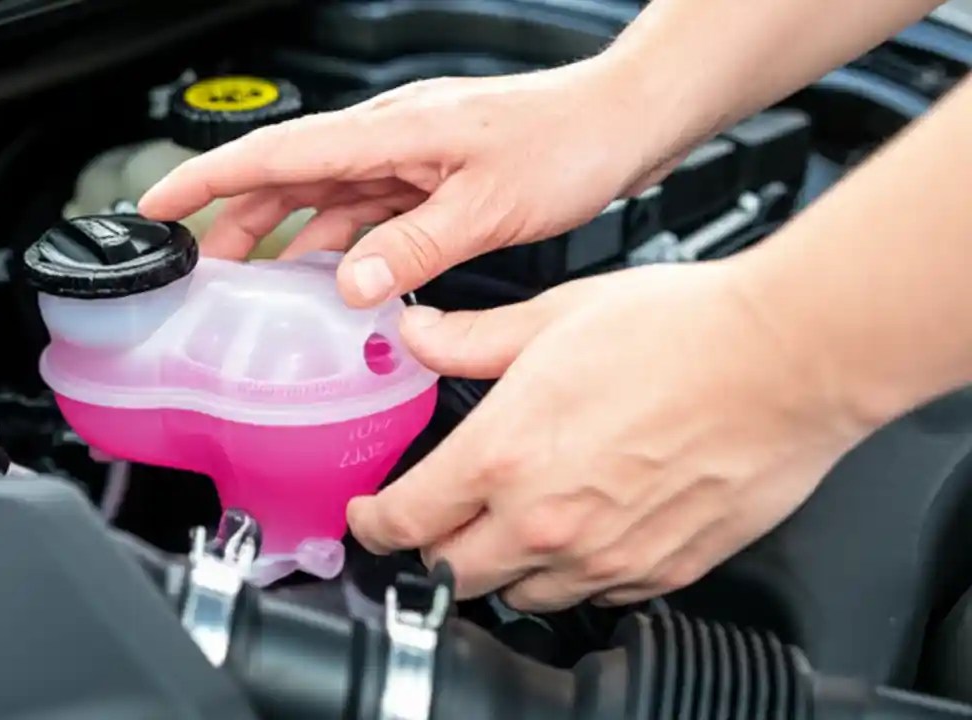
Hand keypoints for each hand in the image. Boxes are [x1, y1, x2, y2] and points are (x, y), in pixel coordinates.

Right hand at [139, 59, 682, 306]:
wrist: (626, 122)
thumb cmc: (572, 140)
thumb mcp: (489, 205)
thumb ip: (414, 248)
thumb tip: (351, 287)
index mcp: (388, 132)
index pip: (273, 153)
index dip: (206, 179)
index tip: (156, 205)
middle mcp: (389, 139)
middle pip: (287, 178)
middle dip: (233, 220)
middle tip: (197, 267)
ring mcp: (410, 157)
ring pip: (324, 199)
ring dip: (285, 238)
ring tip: (254, 284)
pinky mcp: (434, 178)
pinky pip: (369, 214)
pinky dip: (343, 247)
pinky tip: (337, 279)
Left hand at [347, 261, 874, 609]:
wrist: (786, 360)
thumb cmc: (681, 332)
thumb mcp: (551, 317)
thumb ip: (470, 339)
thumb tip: (417, 335)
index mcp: (503, 456)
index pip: (404, 521)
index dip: (372, 523)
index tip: (370, 515)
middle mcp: (545, 521)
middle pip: (450, 574)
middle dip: (431, 549)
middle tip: (436, 519)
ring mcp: (604, 557)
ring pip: (518, 595)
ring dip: (500, 567)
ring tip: (513, 522)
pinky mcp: (659, 572)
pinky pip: (592, 597)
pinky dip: (571, 575)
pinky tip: (582, 530)